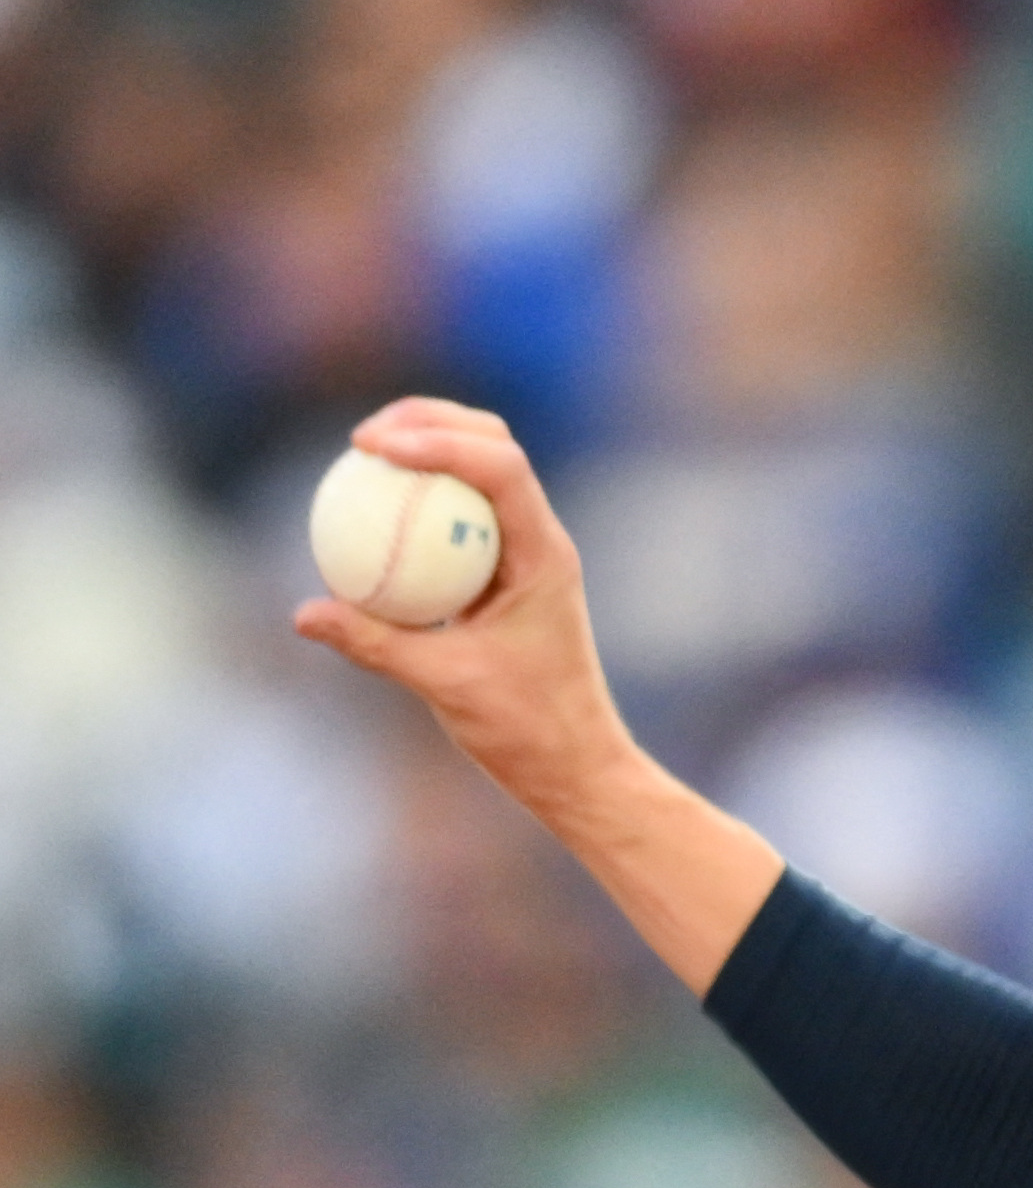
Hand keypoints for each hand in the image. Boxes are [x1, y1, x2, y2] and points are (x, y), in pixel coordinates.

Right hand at [292, 398, 645, 827]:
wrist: (574, 765)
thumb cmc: (527, 729)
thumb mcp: (446, 685)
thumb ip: (375, 644)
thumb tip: (303, 613)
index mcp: (544, 555)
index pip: (501, 466)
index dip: (438, 438)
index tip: (372, 446)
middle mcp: (540, 542)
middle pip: (492, 446)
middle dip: (430, 422)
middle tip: (362, 437)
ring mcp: (523, 555)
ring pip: (477, 475)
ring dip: (425, 451)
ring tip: (362, 457)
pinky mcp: (502, 575)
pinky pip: (457, 519)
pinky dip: (416, 504)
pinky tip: (365, 514)